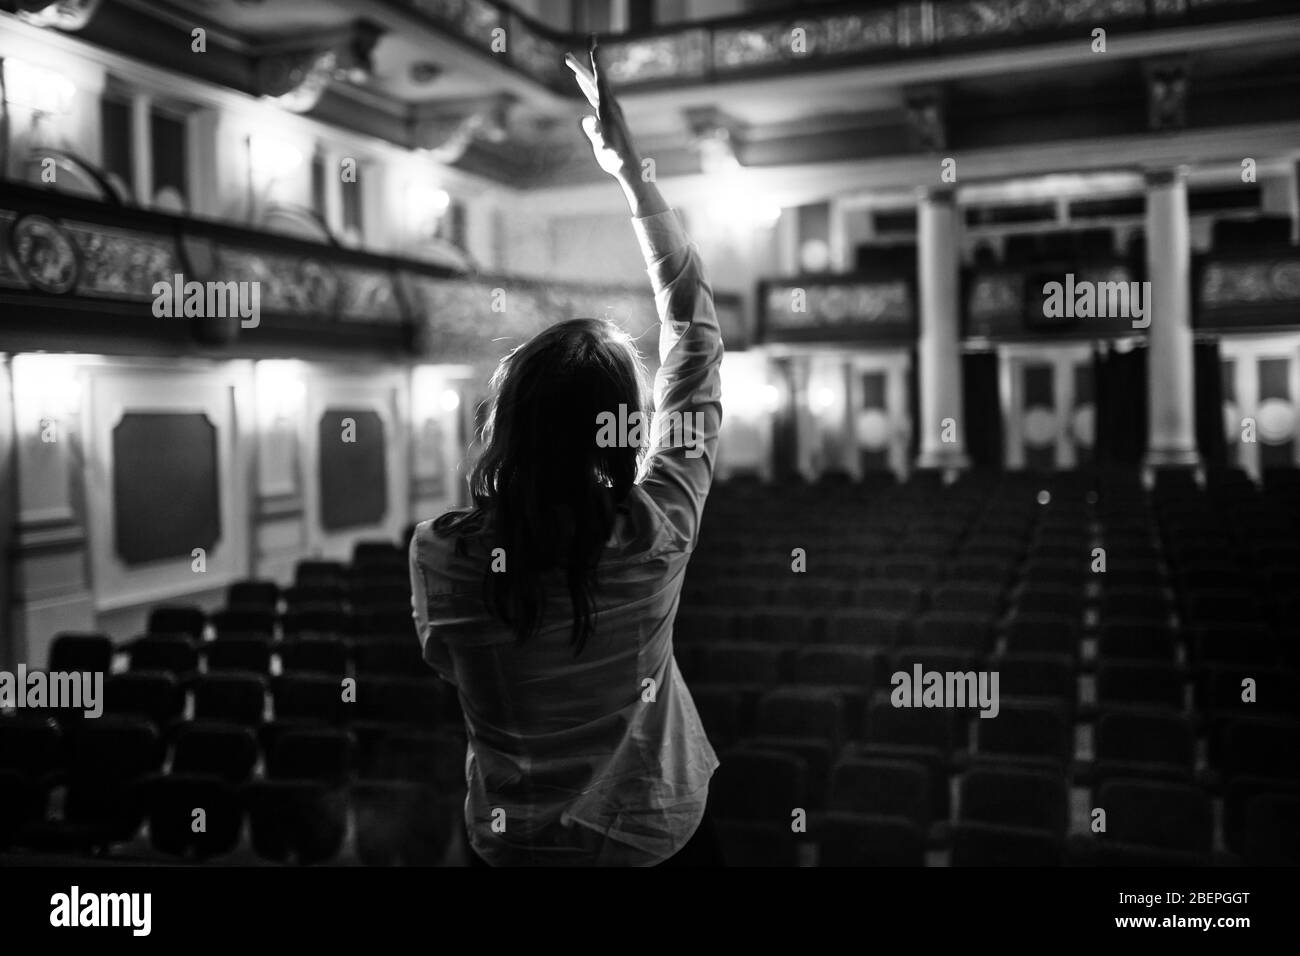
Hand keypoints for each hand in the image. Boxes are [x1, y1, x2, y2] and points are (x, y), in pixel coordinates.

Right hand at [566, 39, 638, 178]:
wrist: (627, 165)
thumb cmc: (616, 158)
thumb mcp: (604, 146)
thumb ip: (596, 133)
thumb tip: (587, 120)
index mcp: (609, 109)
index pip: (600, 82)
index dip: (596, 65)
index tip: (594, 48)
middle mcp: (609, 105)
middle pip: (593, 80)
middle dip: (582, 64)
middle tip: (570, 53)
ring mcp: (607, 109)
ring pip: (591, 86)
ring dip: (580, 73)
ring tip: (569, 61)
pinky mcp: (604, 116)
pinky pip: (592, 95)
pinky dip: (585, 86)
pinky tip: (579, 81)